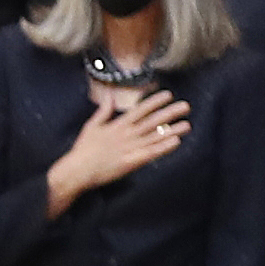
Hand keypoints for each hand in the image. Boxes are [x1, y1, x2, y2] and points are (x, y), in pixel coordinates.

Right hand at [49, 90, 189, 204]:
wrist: (77, 170)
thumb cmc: (83, 150)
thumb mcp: (91, 126)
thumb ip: (103, 111)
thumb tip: (110, 97)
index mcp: (118, 125)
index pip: (140, 110)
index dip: (155, 101)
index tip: (168, 94)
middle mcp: (127, 134)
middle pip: (152, 121)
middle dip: (170, 113)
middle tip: (186, 106)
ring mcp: (130, 148)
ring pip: (156, 136)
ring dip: (172, 130)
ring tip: (187, 125)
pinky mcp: (132, 162)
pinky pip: (151, 153)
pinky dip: (164, 147)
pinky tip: (176, 142)